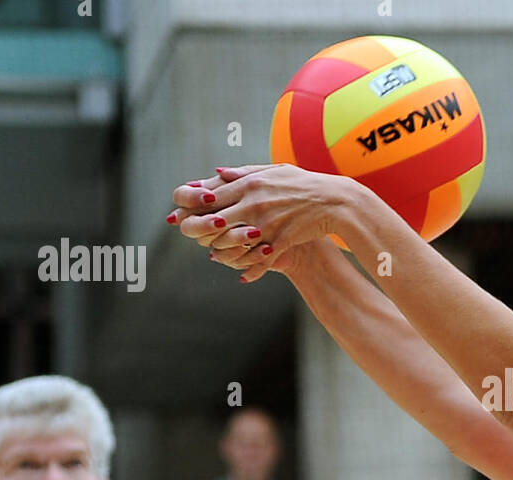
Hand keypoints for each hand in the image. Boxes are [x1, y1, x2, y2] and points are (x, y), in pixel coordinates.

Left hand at [168, 164, 354, 282]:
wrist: (335, 201)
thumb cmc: (303, 184)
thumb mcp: (273, 171)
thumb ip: (244, 173)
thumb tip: (216, 173)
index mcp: (249, 184)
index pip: (208, 195)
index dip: (189, 206)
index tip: (177, 215)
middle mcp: (254, 202)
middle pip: (212, 220)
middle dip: (196, 230)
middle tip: (191, 235)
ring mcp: (267, 223)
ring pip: (231, 241)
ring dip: (220, 250)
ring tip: (216, 253)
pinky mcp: (281, 240)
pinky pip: (258, 259)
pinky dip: (249, 270)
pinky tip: (243, 274)